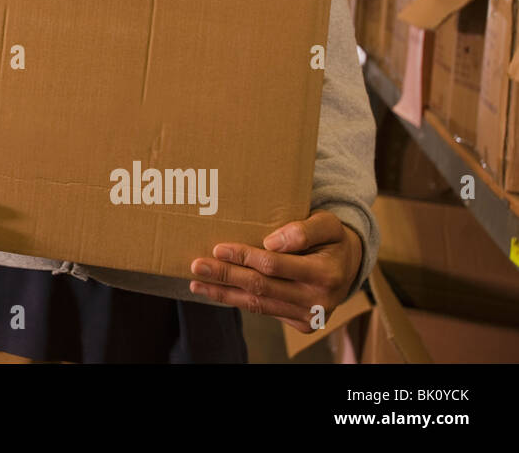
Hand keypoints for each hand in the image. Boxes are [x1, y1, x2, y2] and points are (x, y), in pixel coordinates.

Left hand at [187, 210, 362, 332]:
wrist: (349, 265)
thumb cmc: (332, 239)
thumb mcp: (327, 224)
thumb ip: (303, 230)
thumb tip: (271, 242)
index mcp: (325, 274)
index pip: (274, 266)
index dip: (244, 256)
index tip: (218, 248)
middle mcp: (318, 300)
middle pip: (260, 287)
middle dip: (225, 276)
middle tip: (197, 266)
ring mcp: (309, 316)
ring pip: (258, 304)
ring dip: (224, 293)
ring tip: (197, 282)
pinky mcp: (301, 324)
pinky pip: (264, 311)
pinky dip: (238, 301)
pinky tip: (217, 292)